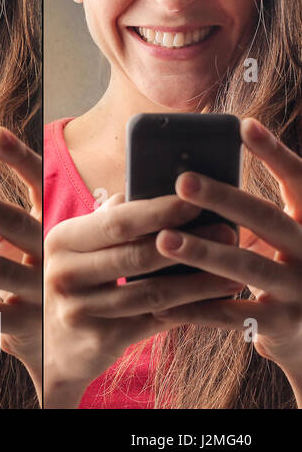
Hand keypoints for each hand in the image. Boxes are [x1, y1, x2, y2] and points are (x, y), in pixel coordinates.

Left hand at [0, 127, 43, 395]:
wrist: (75, 351)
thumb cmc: (47, 286)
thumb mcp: (45, 249)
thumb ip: (11, 219)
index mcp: (55, 230)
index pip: (40, 187)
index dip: (20, 160)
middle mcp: (55, 258)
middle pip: (12, 224)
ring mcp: (43, 294)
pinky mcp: (28, 329)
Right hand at [44, 193, 241, 407]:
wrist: (53, 345)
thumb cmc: (78, 281)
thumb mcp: (80, 247)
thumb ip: (111, 219)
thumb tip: (155, 188)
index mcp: (60, 240)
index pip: (118, 222)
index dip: (161, 211)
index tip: (200, 200)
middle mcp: (63, 273)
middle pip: (137, 256)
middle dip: (189, 244)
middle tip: (229, 232)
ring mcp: (79, 310)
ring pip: (151, 293)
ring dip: (198, 283)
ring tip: (234, 273)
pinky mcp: (99, 340)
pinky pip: (155, 322)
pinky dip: (189, 311)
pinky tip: (215, 302)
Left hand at [150, 119, 301, 399]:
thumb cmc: (285, 274)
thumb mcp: (284, 240)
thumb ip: (252, 215)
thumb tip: (189, 178)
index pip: (300, 182)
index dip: (275, 154)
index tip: (244, 126)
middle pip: (269, 219)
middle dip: (224, 198)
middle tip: (182, 181)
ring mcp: (301, 290)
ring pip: (248, 267)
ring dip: (202, 252)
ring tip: (163, 239)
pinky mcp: (281, 325)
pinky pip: (231, 313)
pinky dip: (195, 306)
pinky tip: (163, 298)